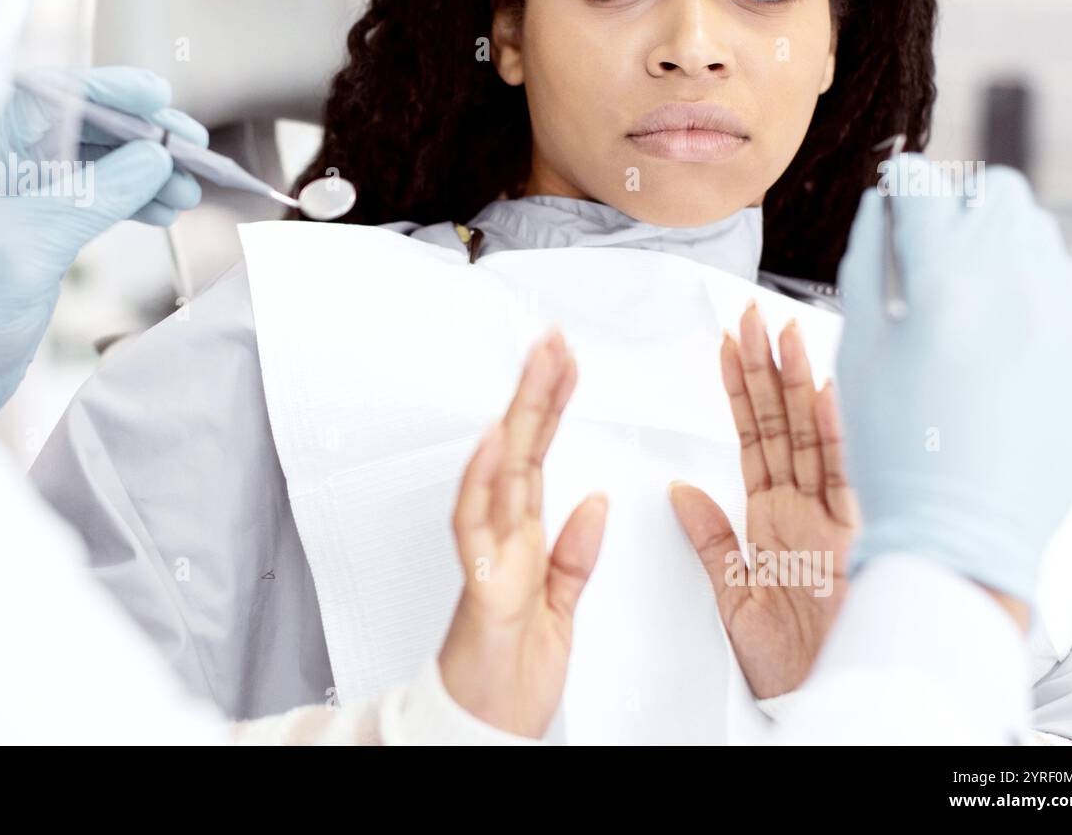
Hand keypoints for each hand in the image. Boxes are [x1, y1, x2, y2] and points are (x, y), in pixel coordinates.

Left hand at [0, 67, 206, 425]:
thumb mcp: (33, 242)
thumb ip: (97, 195)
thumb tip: (158, 157)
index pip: (48, 97)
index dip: (109, 92)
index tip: (161, 98)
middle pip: (81, 127)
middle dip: (140, 137)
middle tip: (195, 148)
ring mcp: (21, 197)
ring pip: (97, 165)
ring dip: (147, 175)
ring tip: (190, 192)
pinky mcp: (41, 230)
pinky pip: (98, 200)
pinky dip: (135, 202)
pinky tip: (167, 211)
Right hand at [438, 329, 607, 737]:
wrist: (484, 729)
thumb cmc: (513, 674)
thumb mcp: (561, 607)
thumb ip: (575, 554)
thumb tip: (595, 504)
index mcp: (525, 540)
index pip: (541, 458)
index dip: (553, 407)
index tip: (566, 362)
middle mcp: (503, 540)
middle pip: (521, 451)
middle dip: (538, 391)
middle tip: (553, 340)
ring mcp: (488, 559)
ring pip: (500, 474)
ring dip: (517, 418)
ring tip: (535, 368)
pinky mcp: (483, 589)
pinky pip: (476, 530)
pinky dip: (481, 483)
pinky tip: (493, 441)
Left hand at [669, 303, 857, 698]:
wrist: (826, 704)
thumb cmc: (789, 662)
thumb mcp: (734, 595)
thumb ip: (711, 539)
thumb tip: (679, 490)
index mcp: (774, 520)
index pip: (753, 440)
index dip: (738, 392)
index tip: (726, 348)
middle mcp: (807, 510)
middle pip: (782, 425)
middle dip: (765, 370)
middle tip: (750, 318)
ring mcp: (835, 519)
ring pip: (812, 438)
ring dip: (796, 385)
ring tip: (782, 335)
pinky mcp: (860, 537)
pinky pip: (845, 478)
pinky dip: (835, 434)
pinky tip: (825, 392)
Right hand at [837, 155, 1071, 607]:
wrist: (962, 536)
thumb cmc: (893, 448)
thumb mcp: (857, 352)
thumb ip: (866, 265)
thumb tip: (881, 207)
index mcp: (943, 287)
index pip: (924, 190)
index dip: (902, 183)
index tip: (897, 187)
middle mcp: (1018, 290)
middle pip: (999, 192)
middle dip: (962, 202)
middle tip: (936, 239)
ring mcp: (1070, 322)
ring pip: (1041, 236)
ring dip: (1001, 246)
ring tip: (970, 296)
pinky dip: (1038, 295)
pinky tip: (1007, 337)